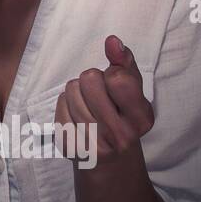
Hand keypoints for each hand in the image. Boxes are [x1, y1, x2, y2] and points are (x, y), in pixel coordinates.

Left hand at [55, 35, 153, 168]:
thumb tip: (112, 41)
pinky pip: (59, 103)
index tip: (116, 84)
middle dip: (93, 80)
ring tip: (90, 106)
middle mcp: (119, 135)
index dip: (113, 73)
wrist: (111, 160)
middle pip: (89, 79)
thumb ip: (126, 63)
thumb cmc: (123, 115)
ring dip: (78, 91)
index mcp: (141, 119)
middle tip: (101, 96)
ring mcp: (93, 143)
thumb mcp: (134, 90)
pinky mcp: (70, 146)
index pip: (118, 78)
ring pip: (71, 89)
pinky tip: (78, 116)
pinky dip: (66, 104)